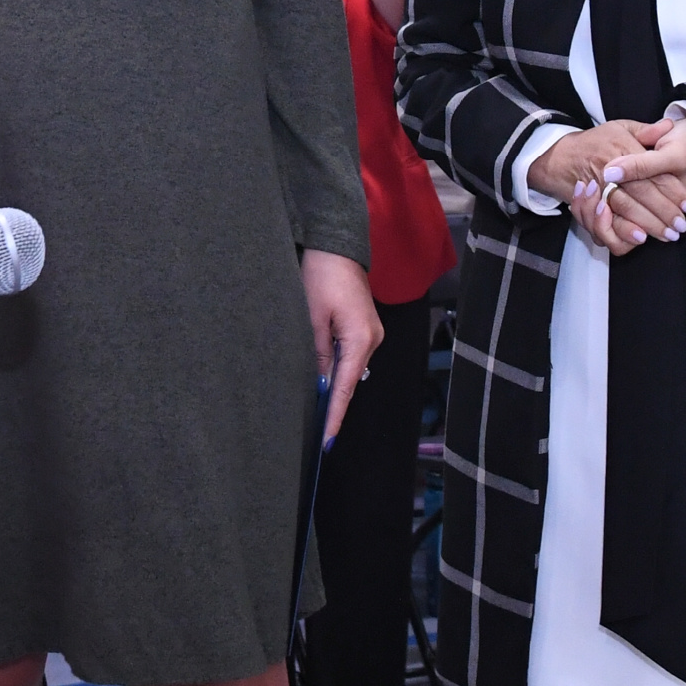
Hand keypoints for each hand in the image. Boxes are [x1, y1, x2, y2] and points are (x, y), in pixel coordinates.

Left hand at [302, 249, 382, 444]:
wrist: (337, 245)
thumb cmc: (323, 276)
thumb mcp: (313, 316)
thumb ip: (318, 352)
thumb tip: (319, 384)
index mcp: (361, 338)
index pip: (346, 386)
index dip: (335, 414)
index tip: (326, 440)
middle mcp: (372, 339)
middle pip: (350, 379)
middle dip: (333, 403)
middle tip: (316, 431)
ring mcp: (371, 333)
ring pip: (349, 368)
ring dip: (333, 385)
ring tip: (315, 410)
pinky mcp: (364, 326)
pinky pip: (350, 355)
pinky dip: (337, 369)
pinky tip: (322, 380)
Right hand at [528, 120, 660, 254]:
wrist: (558, 155)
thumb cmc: (594, 142)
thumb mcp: (619, 127)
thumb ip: (646, 130)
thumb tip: (669, 125)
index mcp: (622, 150)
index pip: (653, 172)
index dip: (672, 191)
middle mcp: (611, 171)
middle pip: (642, 194)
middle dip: (664, 212)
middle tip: (681, 225)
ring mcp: (598, 189)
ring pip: (626, 210)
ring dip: (648, 225)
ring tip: (667, 235)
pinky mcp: (589, 205)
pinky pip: (605, 224)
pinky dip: (621, 232)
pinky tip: (638, 238)